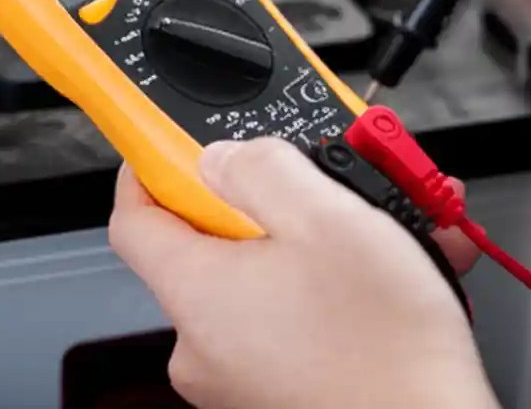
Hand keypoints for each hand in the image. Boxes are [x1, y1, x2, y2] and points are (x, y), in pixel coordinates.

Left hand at [108, 138, 498, 408]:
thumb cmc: (385, 347)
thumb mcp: (326, 217)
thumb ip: (260, 169)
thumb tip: (221, 158)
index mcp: (196, 292)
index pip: (133, 219)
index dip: (153, 170)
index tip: (177, 147)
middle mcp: (205, 344)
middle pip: (215, 247)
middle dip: (280, 204)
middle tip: (326, 184)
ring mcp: (241, 376)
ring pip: (271, 281)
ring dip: (326, 245)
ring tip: (390, 229)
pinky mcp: (281, 393)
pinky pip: (297, 320)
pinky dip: (338, 290)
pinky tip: (397, 273)